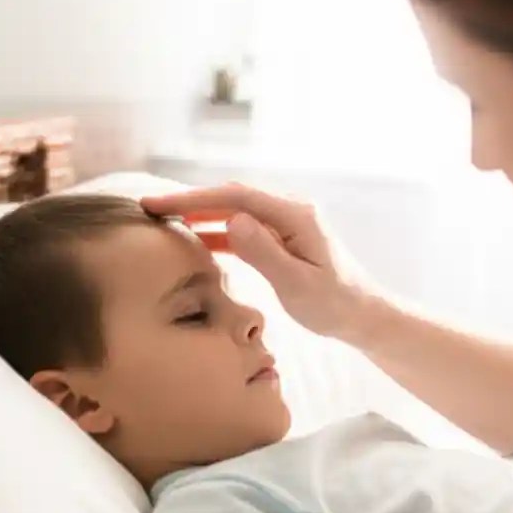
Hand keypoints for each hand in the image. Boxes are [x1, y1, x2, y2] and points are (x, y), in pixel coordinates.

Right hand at [141, 183, 382, 342]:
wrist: (363, 314)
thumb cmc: (334, 304)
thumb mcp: (296, 284)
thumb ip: (264, 252)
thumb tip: (232, 220)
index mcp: (295, 215)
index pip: (236, 198)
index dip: (194, 198)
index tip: (159, 204)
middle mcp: (291, 211)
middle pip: (232, 197)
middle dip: (190, 200)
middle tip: (149, 208)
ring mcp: (287, 223)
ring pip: (236, 210)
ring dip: (201, 213)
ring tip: (163, 220)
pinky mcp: (284, 237)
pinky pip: (245, 228)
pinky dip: (218, 231)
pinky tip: (195, 239)